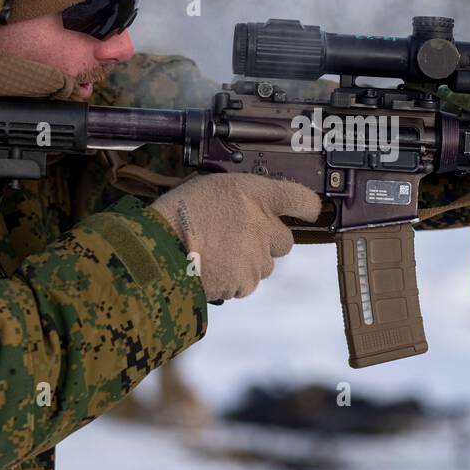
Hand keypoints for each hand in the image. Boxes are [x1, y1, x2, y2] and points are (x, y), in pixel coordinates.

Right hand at [149, 174, 322, 299]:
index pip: (301, 199)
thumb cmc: (180, 210)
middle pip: (285, 241)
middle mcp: (265, 226)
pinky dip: (232, 280)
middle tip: (238, 239)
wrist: (160, 245)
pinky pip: (245, 284)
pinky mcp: (245, 282)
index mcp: (258, 195)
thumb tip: (247, 208)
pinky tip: (211, 270)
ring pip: (263, 266)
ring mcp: (258, 258)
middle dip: (267, 242)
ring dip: (247, 263)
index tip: (310, 212)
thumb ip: (240, 197)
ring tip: (216, 256)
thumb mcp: (211, 186)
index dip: (309, 207)